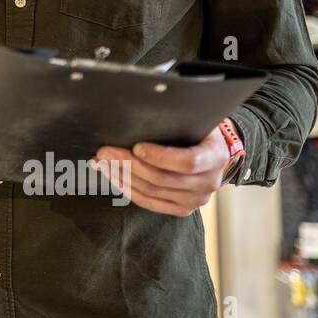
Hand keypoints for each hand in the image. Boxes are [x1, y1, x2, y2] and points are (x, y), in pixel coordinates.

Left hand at [93, 123, 230, 216]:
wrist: (211, 153)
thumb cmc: (197, 131)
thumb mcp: (195, 120)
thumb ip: (176, 119)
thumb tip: (141, 107)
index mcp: (215, 156)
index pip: (188, 162)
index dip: (160, 156)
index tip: (136, 146)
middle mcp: (209, 182)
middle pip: (162, 178)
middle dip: (128, 163)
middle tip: (105, 150)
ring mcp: (195, 200)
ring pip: (151, 191)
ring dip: (121, 175)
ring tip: (102, 161)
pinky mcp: (182, 209)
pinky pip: (149, 202)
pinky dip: (127, 188)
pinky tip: (112, 175)